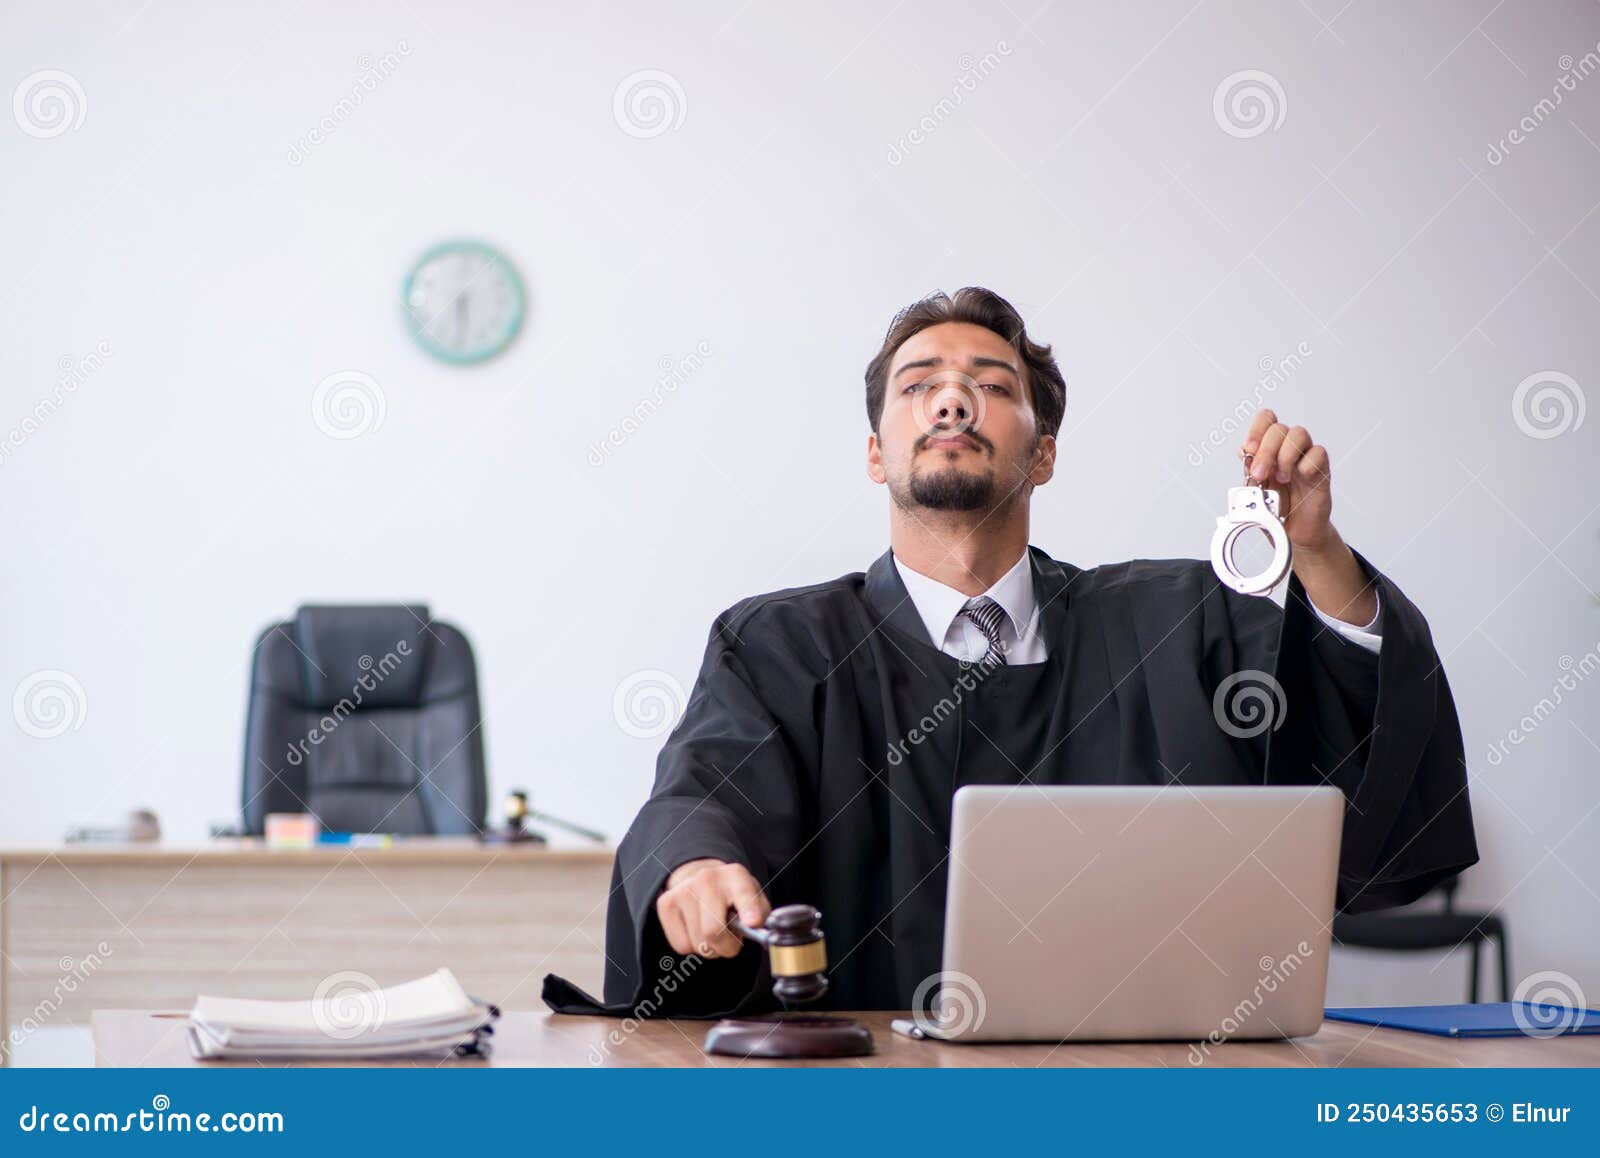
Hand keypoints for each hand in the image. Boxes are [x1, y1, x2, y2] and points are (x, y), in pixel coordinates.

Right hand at [655, 859, 770, 957]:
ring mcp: (683, 890)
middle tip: (730, 943)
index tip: (753, 922)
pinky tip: (696, 929)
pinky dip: (692, 945)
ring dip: (709, 948)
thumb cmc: (731, 895)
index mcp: (736, 875)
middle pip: (713, 931)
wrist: (700, 876)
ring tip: (712, 931)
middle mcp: (707, 879)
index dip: (749, 910)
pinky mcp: (665, 904)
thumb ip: (760, 914)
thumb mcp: (752, 897)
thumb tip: (755, 928)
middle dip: (726, 947)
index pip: (744, 893)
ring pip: (697, 943)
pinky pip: (681, 946)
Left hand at [1240, 408, 1333, 553]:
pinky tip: (1300, 478)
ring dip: (1285, 456)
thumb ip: (1250, 470)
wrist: (1293, 532)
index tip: (1249, 450)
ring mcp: (1305, 457)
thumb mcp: (1254, 490)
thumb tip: (1245, 452)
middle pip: (1279, 428)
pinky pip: (1319, 453)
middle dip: (1265, 451)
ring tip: (1280, 479)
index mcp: (1269, 449)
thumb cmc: (1275, 508)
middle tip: (1260, 474)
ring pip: (1299, 434)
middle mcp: (1287, 449)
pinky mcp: (1321, 470)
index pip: (1266, 420)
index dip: (1256, 430)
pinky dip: (1306, 464)